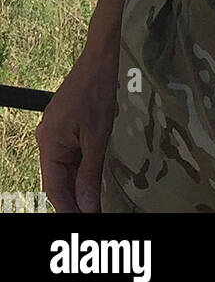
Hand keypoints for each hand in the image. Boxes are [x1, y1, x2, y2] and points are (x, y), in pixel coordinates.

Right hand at [35, 46, 119, 212]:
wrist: (99, 61)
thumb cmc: (97, 93)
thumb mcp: (97, 138)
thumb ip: (90, 174)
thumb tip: (87, 205)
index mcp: (49, 144)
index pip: (54, 188)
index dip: (69, 208)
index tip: (86, 220)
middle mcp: (47, 141)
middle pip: (58, 181)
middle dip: (75, 200)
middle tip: (93, 214)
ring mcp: (55, 134)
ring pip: (65, 170)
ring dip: (78, 186)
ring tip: (95, 204)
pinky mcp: (65, 129)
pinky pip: (70, 156)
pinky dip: (81, 170)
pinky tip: (92, 181)